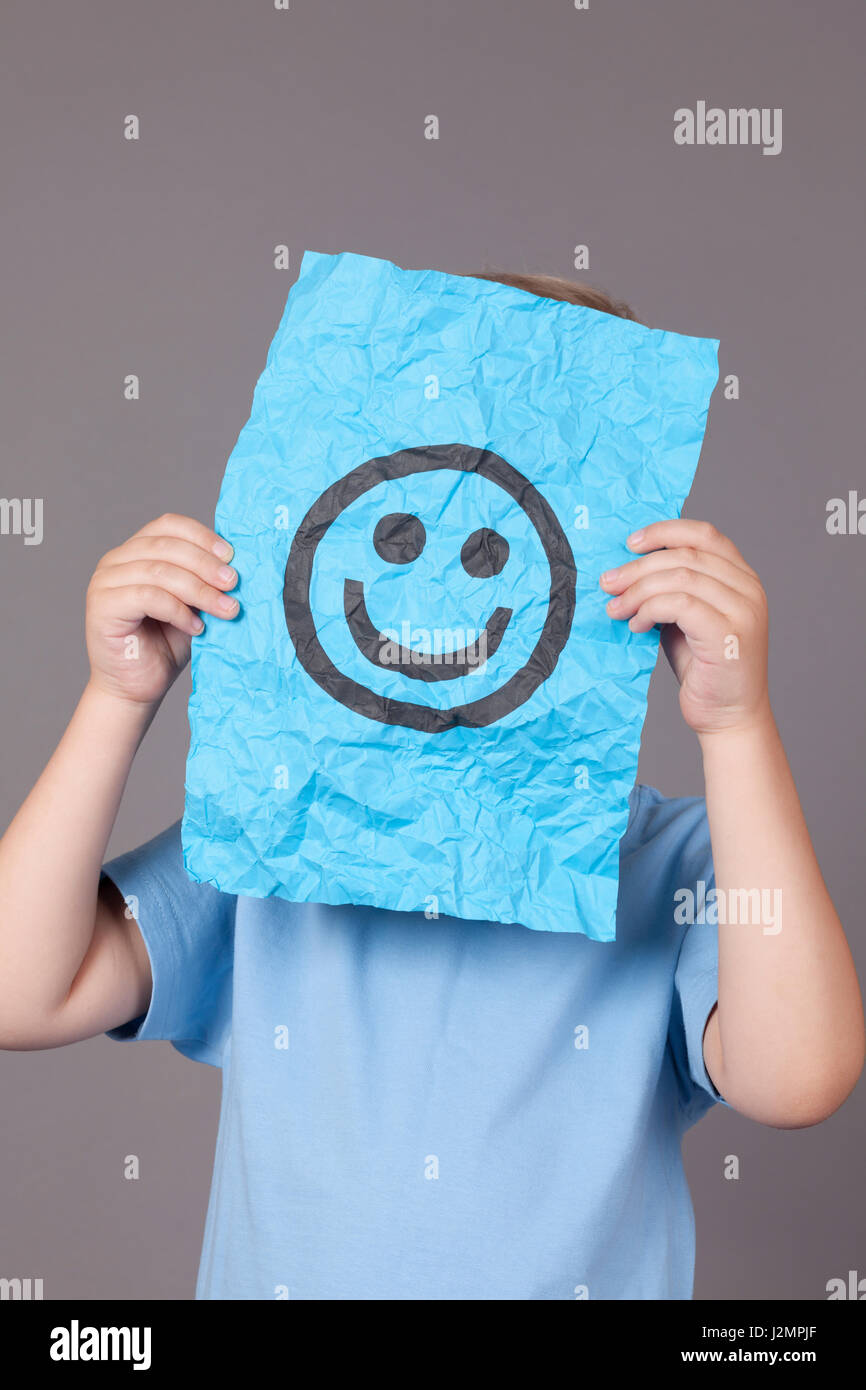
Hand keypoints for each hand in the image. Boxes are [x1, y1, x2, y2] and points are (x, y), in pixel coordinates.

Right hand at [85, 513, 239, 706]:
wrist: (138, 687)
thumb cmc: (165, 645)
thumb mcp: (193, 605)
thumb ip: (205, 580)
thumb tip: (237, 565)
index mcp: (137, 551)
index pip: (168, 525)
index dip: (202, 536)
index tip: (231, 556)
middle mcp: (116, 560)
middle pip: (167, 546)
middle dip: (206, 564)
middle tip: (234, 584)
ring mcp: (105, 581)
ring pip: (160, 571)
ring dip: (200, 590)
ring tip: (226, 610)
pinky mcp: (102, 605)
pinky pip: (148, 597)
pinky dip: (178, 611)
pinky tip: (196, 627)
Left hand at [599, 519, 769, 736]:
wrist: (728, 717)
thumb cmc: (704, 670)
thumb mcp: (685, 620)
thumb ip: (671, 591)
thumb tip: (627, 570)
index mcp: (742, 578)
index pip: (704, 535)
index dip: (665, 532)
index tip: (630, 543)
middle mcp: (749, 589)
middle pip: (685, 555)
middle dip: (638, 567)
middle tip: (608, 583)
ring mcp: (743, 610)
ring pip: (680, 577)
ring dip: (638, 590)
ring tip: (616, 608)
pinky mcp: (729, 633)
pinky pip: (679, 604)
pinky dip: (650, 609)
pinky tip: (636, 625)